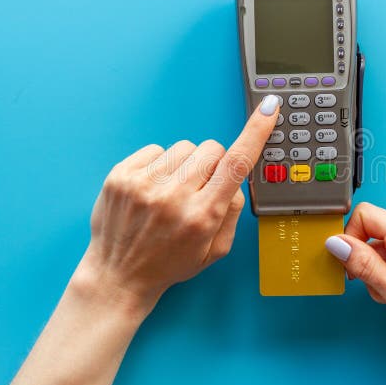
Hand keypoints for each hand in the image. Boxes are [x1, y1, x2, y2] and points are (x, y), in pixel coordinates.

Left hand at [76, 94, 280, 313]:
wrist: (116, 276)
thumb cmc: (169, 264)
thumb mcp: (215, 250)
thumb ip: (232, 211)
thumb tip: (236, 178)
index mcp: (202, 216)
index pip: (236, 163)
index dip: (256, 132)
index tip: (269, 108)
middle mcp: (173, 197)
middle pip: (212, 149)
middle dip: (214, 164)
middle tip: (200, 189)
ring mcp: (143, 184)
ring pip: (184, 146)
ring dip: (186, 165)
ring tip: (172, 192)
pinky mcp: (120, 175)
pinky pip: (156, 149)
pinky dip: (160, 164)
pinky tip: (154, 188)